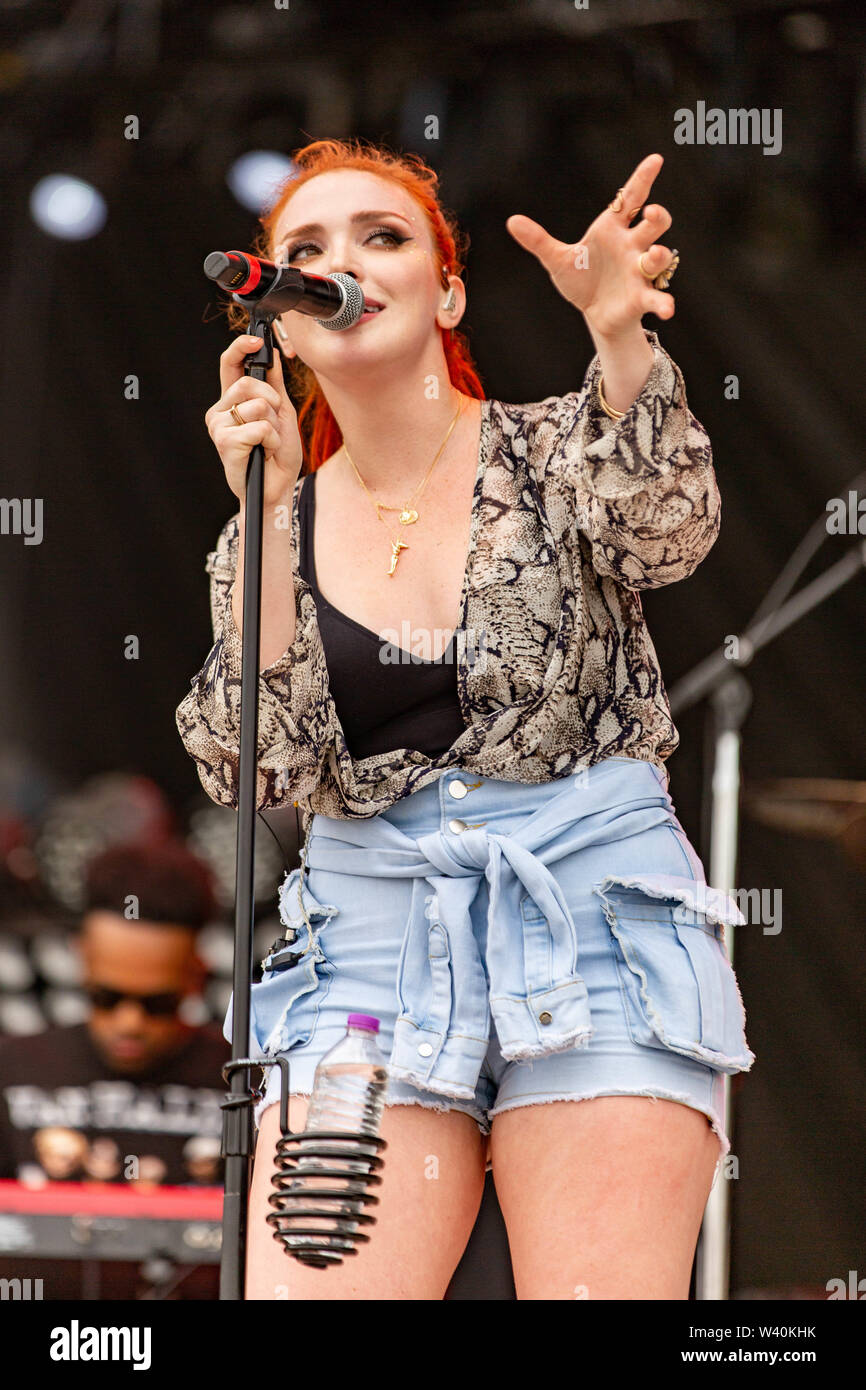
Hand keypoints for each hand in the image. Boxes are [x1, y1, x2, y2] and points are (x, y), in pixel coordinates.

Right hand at [205, 334, 303, 508]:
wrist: (276, 487)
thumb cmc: (277, 455)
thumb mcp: (282, 413)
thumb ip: (275, 385)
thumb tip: (273, 354)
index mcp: (231, 401)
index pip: (228, 365)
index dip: (239, 348)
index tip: (255, 340)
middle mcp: (220, 411)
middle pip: (247, 383)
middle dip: (271, 400)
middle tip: (274, 423)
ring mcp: (219, 427)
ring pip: (256, 405)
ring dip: (273, 425)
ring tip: (268, 442)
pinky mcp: (225, 443)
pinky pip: (258, 427)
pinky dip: (271, 440)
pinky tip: (265, 452)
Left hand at [506, 153, 676, 339]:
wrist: (594, 312)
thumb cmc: (582, 279)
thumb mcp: (557, 260)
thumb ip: (538, 241)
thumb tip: (511, 221)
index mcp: (613, 230)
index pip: (631, 199)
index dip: (642, 179)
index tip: (655, 160)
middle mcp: (632, 247)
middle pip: (654, 224)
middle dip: (658, 216)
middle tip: (650, 213)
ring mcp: (639, 272)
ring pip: (659, 257)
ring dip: (659, 255)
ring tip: (653, 256)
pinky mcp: (641, 297)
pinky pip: (656, 299)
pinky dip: (663, 304)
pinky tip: (667, 311)